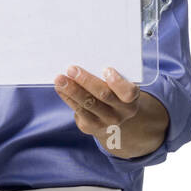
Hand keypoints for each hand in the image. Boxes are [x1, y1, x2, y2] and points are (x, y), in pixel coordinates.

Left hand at [54, 64, 168, 158]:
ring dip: (71, 90)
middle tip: (72, 69)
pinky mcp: (90, 127)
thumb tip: (85, 63)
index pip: (128, 92)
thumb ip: (109, 78)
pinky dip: (67, 97)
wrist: (113, 121)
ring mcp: (104, 122)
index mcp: (131, 100)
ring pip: (86, 104)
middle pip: (103, 95)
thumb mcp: (119, 88)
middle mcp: (120, 114)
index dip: (117, 82)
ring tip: (60, 79)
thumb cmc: (115, 94)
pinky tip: (60, 88)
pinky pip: (77, 110)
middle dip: (86, 81)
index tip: (106, 69)